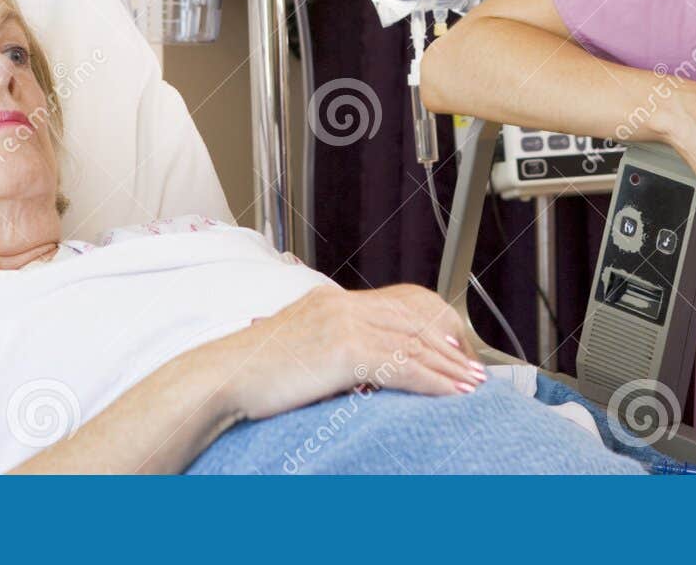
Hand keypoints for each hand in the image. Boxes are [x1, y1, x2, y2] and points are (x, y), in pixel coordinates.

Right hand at [221, 284, 486, 418]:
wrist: (221, 379)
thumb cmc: (250, 376)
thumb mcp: (296, 353)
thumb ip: (327, 351)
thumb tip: (354, 370)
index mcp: (332, 303)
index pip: (397, 305)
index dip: (433, 325)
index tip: (455, 348)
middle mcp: (342, 306)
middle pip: (413, 321)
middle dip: (449, 346)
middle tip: (475, 369)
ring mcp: (344, 324)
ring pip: (413, 343)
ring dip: (448, 367)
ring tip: (472, 385)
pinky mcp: (345, 349)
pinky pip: (402, 365)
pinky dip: (432, 381)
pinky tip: (449, 393)